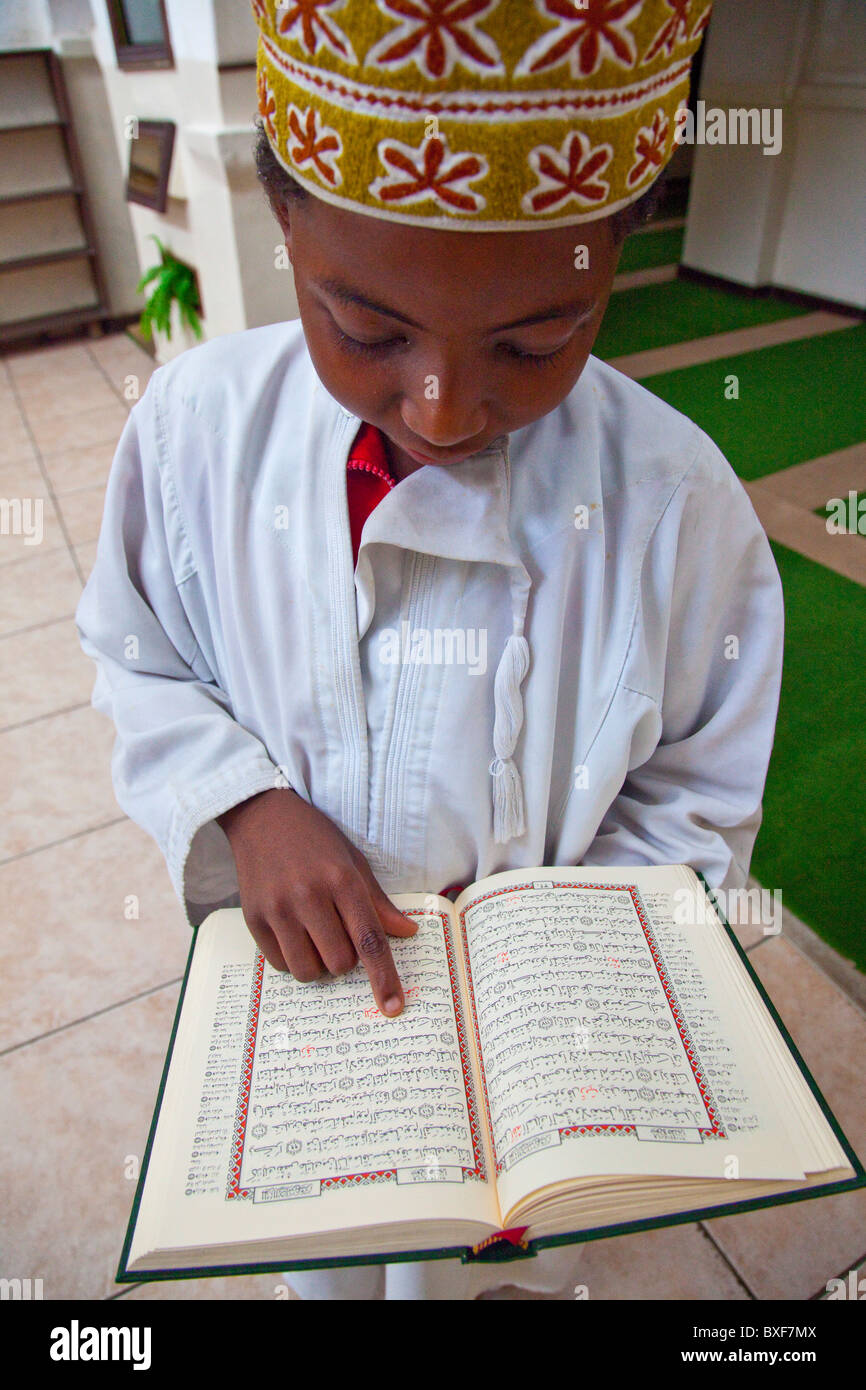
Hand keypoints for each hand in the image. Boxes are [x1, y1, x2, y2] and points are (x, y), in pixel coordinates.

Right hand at [217, 789, 417, 1014]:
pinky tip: (294, 934)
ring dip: (319, 964)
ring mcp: (278, 909)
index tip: (393, 1006)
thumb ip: (377, 902)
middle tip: (339, 933)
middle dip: (346, 959)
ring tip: (316, 936)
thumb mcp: (353, 861)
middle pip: (340, 961)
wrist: (261, 816)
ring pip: (309, 970)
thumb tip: (407, 933)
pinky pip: (281, 965)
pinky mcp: (253, 918)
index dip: (384, 977)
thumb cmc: (314, 838)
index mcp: (341, 880)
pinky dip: (293, 960)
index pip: (369, 940)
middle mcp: (309, 896)